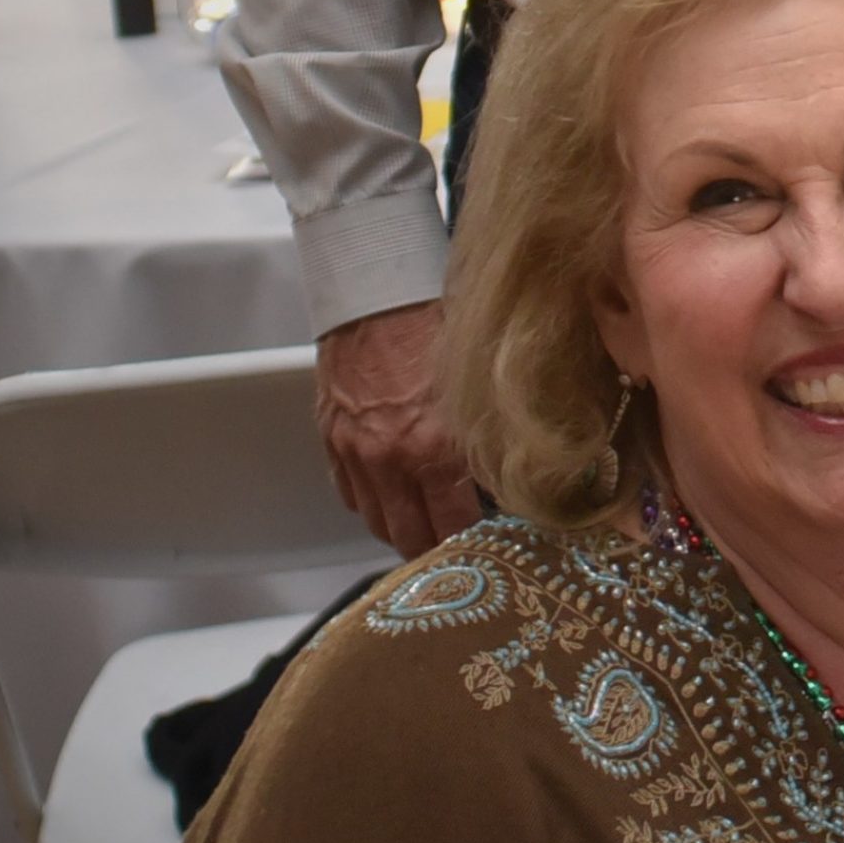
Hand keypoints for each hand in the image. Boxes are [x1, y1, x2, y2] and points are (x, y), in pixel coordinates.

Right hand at [315, 301, 480, 558]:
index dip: (475, 540)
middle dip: (437, 550)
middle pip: (411, 537)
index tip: (494, 541)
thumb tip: (512, 469)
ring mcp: (355, 454)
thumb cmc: (436, 324)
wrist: (376, 292)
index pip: (456, 524)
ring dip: (403, 529)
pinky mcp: (331, 441)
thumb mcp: (477, 380)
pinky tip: (394, 494)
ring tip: (429, 526)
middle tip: (460, 550)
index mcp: (433, 446)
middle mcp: (391, 459)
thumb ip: (489, 431)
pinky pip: (350, 495)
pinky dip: (372, 502)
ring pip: (378, 522)